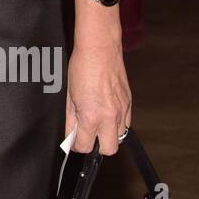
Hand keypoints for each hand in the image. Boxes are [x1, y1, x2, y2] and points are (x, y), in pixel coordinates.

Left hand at [65, 39, 131, 155]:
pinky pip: (126, 123)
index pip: (86, 146)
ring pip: (120, 137)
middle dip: (97, 147)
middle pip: (109, 149)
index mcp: (92, 116)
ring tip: (97, 122)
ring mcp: (123, 110)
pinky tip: (106, 113)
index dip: (77, 146)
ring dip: (108, 135)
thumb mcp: (69, 96)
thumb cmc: (81, 68)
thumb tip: (71, 135)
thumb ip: (71, 120)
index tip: (74, 141)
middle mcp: (110, 116)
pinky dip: (117, 123)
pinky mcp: (129, 102)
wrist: (100, 49)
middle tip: (88, 136)